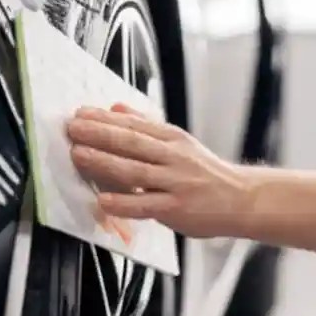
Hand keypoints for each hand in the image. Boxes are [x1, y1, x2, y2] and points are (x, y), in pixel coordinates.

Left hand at [66, 104, 256, 238]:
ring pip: (135, 171)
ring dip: (104, 162)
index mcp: (172, 139)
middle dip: (99, 134)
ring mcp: (175, 183)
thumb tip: (115, 106)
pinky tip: (103, 200)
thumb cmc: (206, 173)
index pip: (134, 124)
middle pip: (131, 143)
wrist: (242, 199)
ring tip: (79, 155)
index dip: (104, 118)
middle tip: (73, 128)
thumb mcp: (179, 142)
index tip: (80, 113)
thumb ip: (146, 125)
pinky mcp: (176, 209)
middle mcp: (173, 157)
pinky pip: (146, 206)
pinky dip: (123, 202)